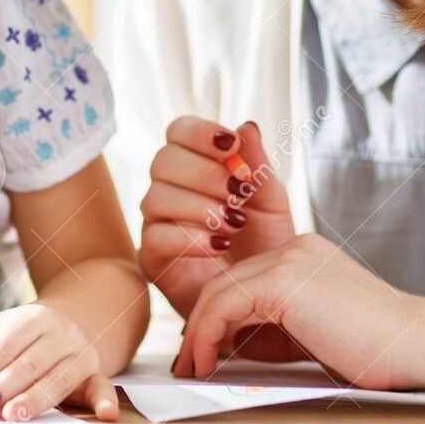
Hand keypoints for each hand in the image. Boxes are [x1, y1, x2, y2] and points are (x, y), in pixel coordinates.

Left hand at [0, 303, 119, 421]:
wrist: (68, 322)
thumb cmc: (21, 340)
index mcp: (30, 319)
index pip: (3, 348)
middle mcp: (60, 333)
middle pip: (27, 365)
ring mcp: (80, 352)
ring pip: (58, 378)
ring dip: (34, 399)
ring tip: (12, 416)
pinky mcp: (96, 373)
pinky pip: (104, 387)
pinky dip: (105, 402)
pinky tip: (105, 416)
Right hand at [140, 117, 304, 360]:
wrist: (264, 297)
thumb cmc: (264, 246)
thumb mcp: (271, 202)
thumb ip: (258, 164)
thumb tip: (246, 126)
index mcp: (194, 168)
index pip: (178, 132)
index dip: (200, 133)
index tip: (231, 146)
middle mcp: (169, 191)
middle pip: (163, 161)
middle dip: (203, 173)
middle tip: (238, 191)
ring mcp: (157, 225)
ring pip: (156, 198)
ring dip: (198, 206)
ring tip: (233, 222)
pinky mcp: (153, 260)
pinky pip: (156, 238)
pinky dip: (190, 238)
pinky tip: (220, 244)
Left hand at [176, 232, 424, 390]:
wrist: (418, 344)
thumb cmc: (380, 349)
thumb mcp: (319, 331)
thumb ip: (281, 328)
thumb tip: (231, 346)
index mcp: (305, 257)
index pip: (245, 281)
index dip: (217, 317)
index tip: (204, 351)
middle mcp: (294, 249)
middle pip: (226, 282)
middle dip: (199, 325)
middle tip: (187, 363)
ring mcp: (289, 258)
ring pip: (219, 292)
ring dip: (197, 334)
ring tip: (191, 369)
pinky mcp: (283, 279)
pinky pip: (225, 305)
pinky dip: (206, 335)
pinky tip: (205, 363)